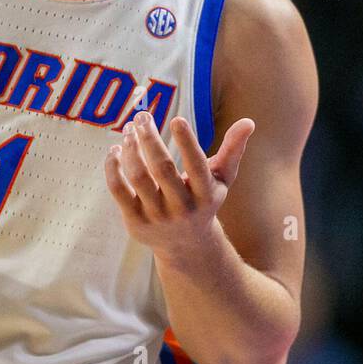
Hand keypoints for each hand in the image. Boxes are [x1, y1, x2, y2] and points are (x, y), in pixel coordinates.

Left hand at [103, 111, 254, 264]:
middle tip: (142, 116)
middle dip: (150, 138)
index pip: (196, 166)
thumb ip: (233, 149)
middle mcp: (182, 208)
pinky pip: (118, 190)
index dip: (187, 142)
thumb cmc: (204, 201)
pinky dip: (113, 167)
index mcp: (206, 194)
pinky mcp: (135, 222)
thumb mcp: (222, 179)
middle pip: (162, 168)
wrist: (186, 246)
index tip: (176, 119)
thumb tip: (249, 121)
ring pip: (138, 177)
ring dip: (130, 149)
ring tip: (128, 131)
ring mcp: (157, 217)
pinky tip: (115, 150)